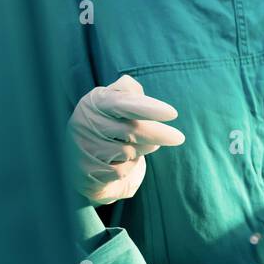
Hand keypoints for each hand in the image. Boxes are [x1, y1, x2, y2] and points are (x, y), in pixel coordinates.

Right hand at [68, 74, 183, 204]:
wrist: (85, 163)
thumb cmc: (109, 125)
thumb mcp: (115, 103)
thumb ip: (129, 93)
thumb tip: (136, 91)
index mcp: (93, 102)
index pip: (122, 103)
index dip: (149, 108)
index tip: (172, 113)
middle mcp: (84, 123)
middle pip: (131, 130)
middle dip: (158, 133)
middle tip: (179, 137)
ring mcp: (85, 149)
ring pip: (129, 151)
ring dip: (144, 149)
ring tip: (140, 144)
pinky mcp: (88, 172)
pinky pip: (121, 170)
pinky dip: (130, 166)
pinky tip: (123, 162)